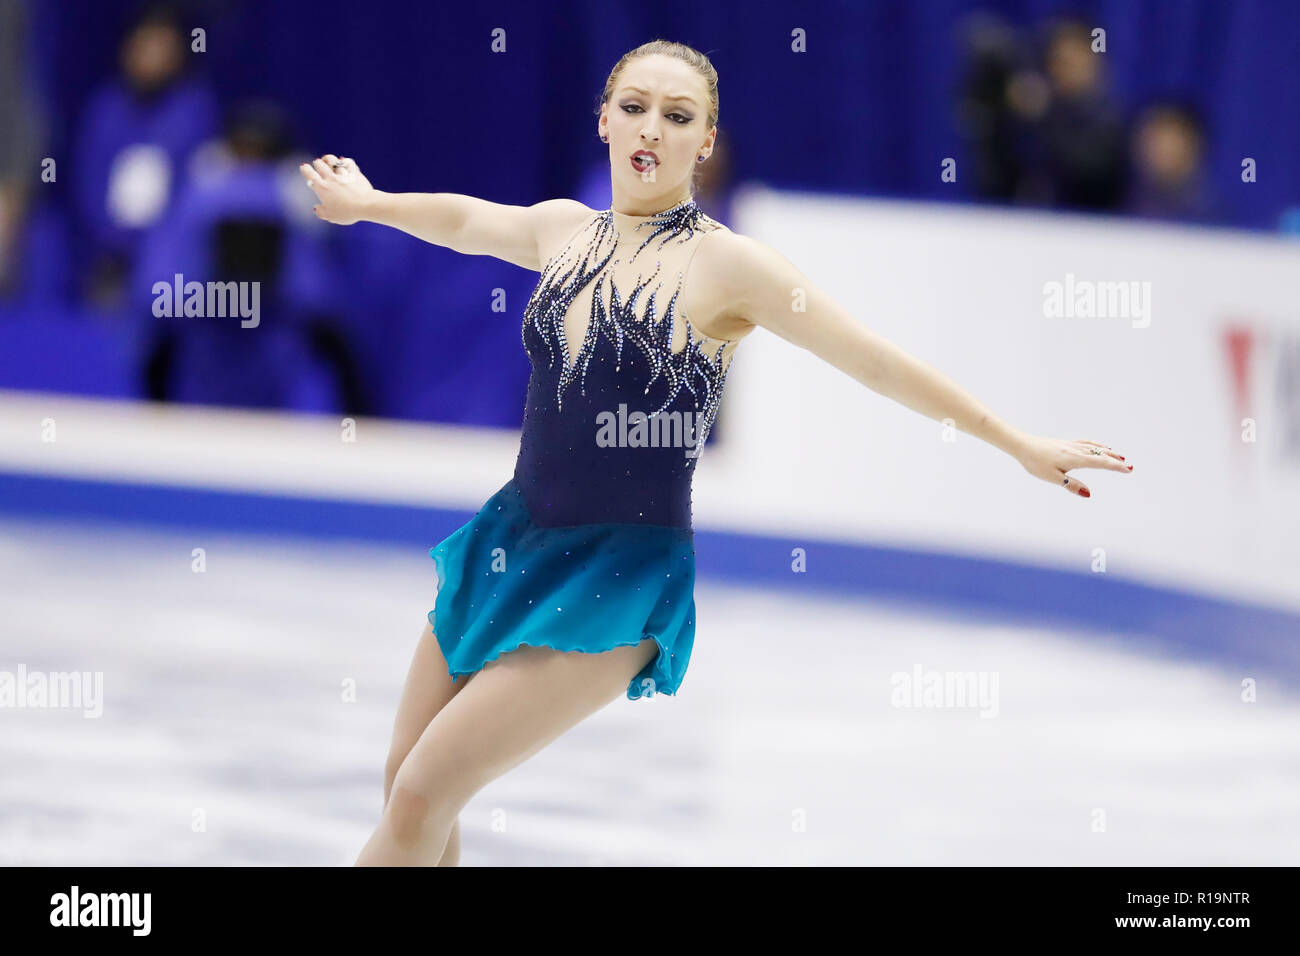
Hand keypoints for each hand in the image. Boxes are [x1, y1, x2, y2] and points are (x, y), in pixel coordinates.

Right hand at [299, 154, 374, 224]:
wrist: (365, 205)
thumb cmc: (347, 212)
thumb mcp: (330, 216)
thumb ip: (321, 212)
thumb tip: (316, 208)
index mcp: (322, 188)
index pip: (310, 175)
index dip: (305, 169)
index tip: (304, 167)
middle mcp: (331, 178)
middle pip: (320, 165)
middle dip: (317, 163)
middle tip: (317, 163)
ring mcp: (343, 174)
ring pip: (333, 160)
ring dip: (328, 158)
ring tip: (326, 158)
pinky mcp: (355, 173)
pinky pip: (348, 162)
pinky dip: (345, 160)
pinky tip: (344, 160)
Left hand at [1015, 435, 1131, 497]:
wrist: (1022, 445)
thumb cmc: (1035, 462)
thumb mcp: (1052, 477)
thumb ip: (1071, 485)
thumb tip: (1088, 493)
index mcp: (1075, 459)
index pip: (1101, 463)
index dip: (1116, 467)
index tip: (1128, 470)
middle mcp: (1076, 450)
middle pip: (1101, 454)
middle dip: (1116, 460)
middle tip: (1130, 467)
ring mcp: (1071, 445)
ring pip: (1095, 448)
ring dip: (1109, 452)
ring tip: (1120, 457)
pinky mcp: (1066, 443)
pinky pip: (1087, 443)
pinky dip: (1097, 445)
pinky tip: (1099, 447)